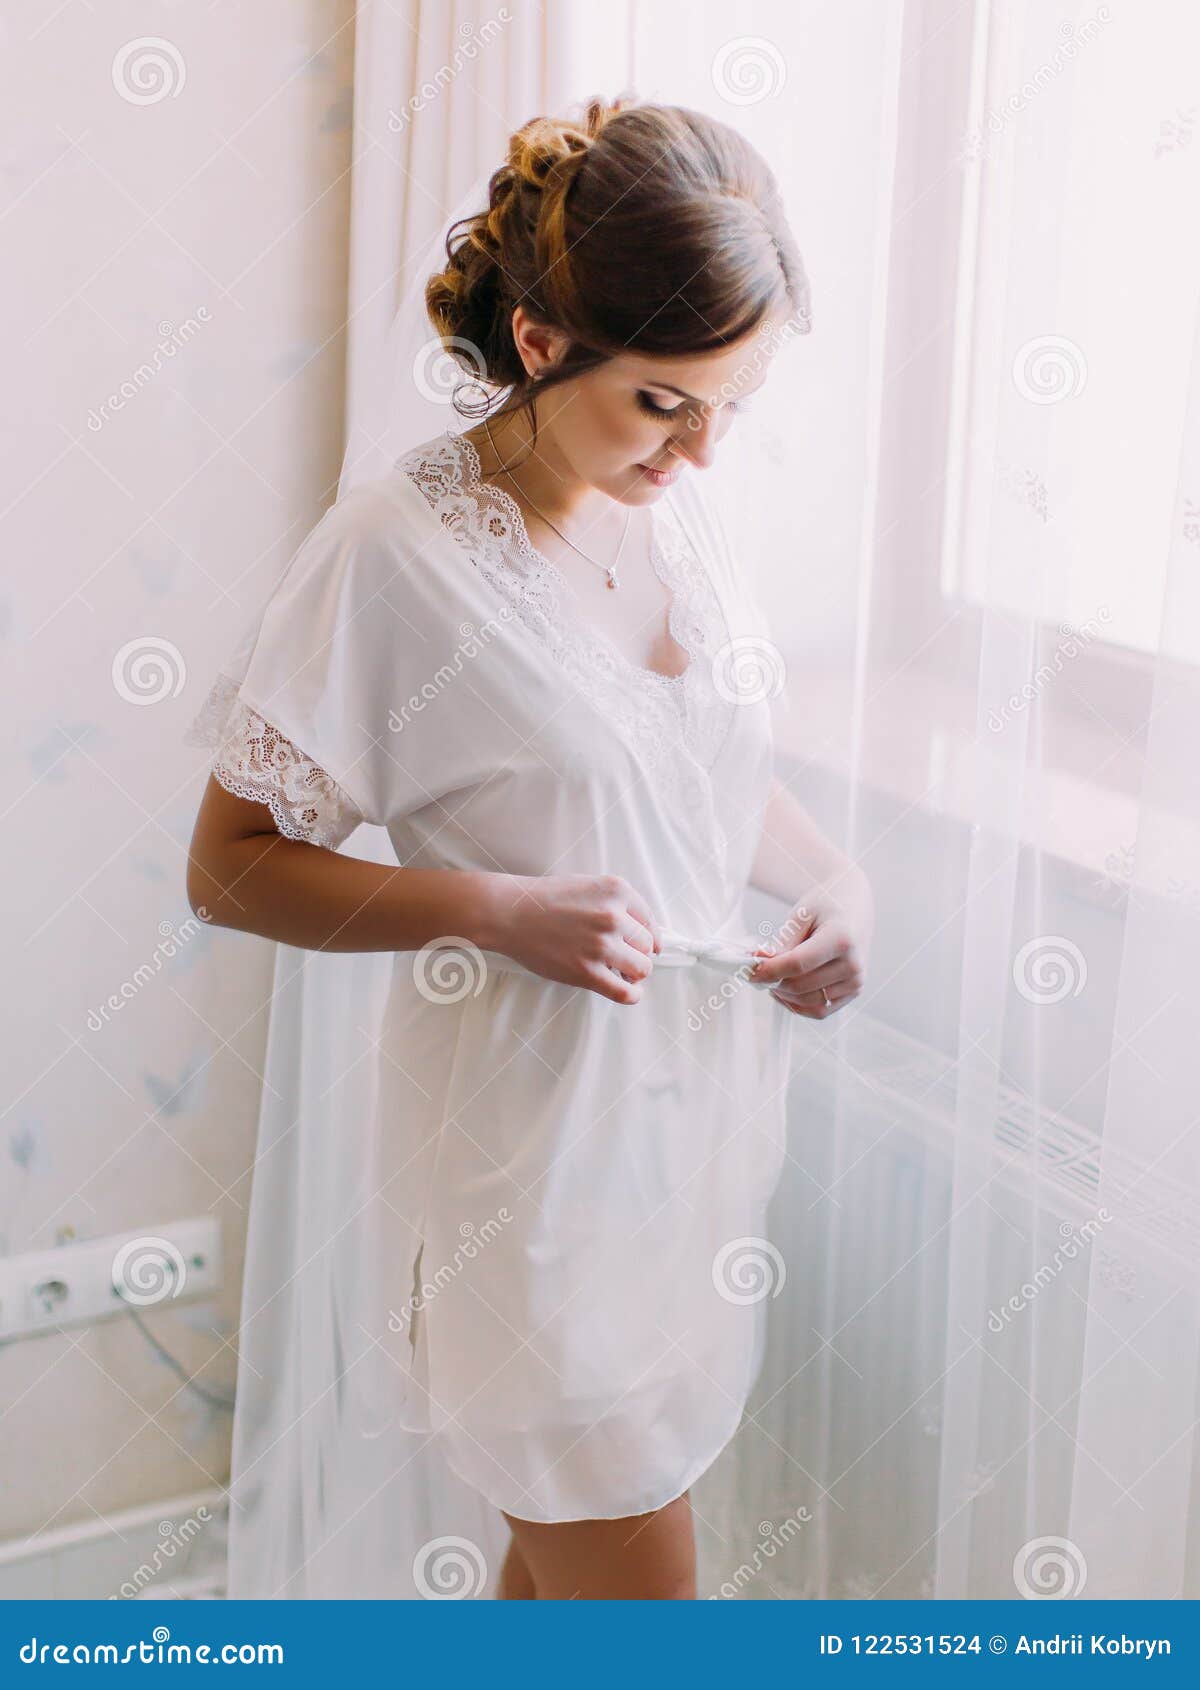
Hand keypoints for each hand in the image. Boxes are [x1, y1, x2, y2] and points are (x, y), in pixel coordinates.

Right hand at [488, 873, 660, 1004]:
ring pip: (642, 968)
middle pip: (646, 946)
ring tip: (620, 971)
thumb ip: (615, 904)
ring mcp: (601, 945)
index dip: (648, 936)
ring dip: (634, 973)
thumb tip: (643, 934)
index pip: (649, 921)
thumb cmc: (545, 900)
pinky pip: (625, 992)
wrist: (509, 914)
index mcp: (616, 891)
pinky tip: (629, 991)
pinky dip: (632, 994)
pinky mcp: (587, 972)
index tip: (647, 947)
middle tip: (621, 957)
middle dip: (636, 954)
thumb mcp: (588, 886)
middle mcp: (613, 916)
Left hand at [749, 883, 872, 1018]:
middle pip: (800, 986)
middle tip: (756, 971)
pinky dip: (798, 1005)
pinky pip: (820, 1010)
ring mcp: (855, 981)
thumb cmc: (829, 904)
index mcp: (841, 939)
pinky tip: (785, 991)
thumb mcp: (802, 915)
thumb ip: (782, 943)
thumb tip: (759, 963)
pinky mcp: (853, 992)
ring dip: (783, 995)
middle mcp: (853, 964)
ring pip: (808, 1003)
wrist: (855, 904)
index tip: (749, 970)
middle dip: (772, 982)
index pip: (797, 964)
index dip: (769, 971)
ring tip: (771, 979)